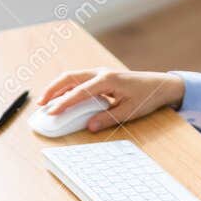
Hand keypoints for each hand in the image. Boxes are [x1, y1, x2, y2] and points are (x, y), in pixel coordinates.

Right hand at [38, 69, 184, 132]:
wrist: (160, 85)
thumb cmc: (146, 97)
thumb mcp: (129, 111)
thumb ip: (107, 118)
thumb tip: (89, 127)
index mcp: (107, 80)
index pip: (79, 91)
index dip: (63, 103)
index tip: (51, 112)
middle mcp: (101, 73)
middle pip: (69, 77)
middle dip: (52, 89)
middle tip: (40, 104)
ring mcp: (100, 73)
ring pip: (72, 77)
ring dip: (57, 87)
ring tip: (45, 101)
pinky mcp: (101, 77)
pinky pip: (79, 80)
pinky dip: (67, 88)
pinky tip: (61, 98)